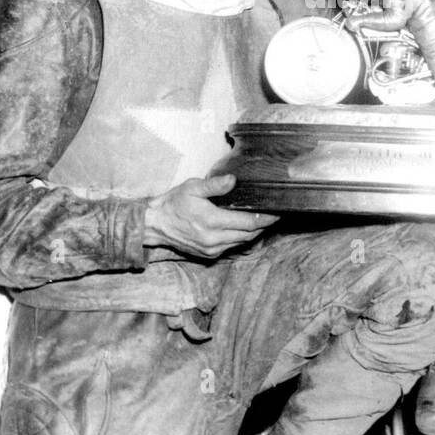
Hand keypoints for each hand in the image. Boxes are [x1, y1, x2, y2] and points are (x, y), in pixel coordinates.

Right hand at [143, 174, 277, 259]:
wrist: (155, 225)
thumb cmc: (173, 203)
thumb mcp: (192, 188)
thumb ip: (214, 185)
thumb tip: (233, 180)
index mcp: (212, 221)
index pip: (249, 223)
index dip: (266, 218)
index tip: (278, 211)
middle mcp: (214, 239)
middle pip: (249, 234)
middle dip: (263, 225)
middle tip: (274, 214)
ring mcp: (211, 249)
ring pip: (242, 242)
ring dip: (253, 232)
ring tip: (263, 219)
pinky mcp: (208, 255)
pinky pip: (231, 246)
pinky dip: (240, 238)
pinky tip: (243, 227)